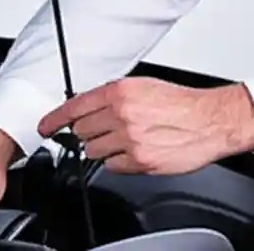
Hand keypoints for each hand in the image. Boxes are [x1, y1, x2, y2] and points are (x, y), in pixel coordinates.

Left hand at [37, 77, 253, 174]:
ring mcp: (130, 139)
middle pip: (82, 131)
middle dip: (89, 133)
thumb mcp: (143, 86)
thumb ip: (114, 96)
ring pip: (95, 151)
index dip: (55, 120)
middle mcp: (122, 114)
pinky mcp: (140, 160)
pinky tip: (136, 151)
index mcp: (120, 91)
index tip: (44, 127)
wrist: (209, 120)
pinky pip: (113, 167)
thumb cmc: (181, 103)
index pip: (75, 106)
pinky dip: (120, 162)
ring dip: (104, 148)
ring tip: (126, 141)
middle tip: (106, 131)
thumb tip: (89, 106)